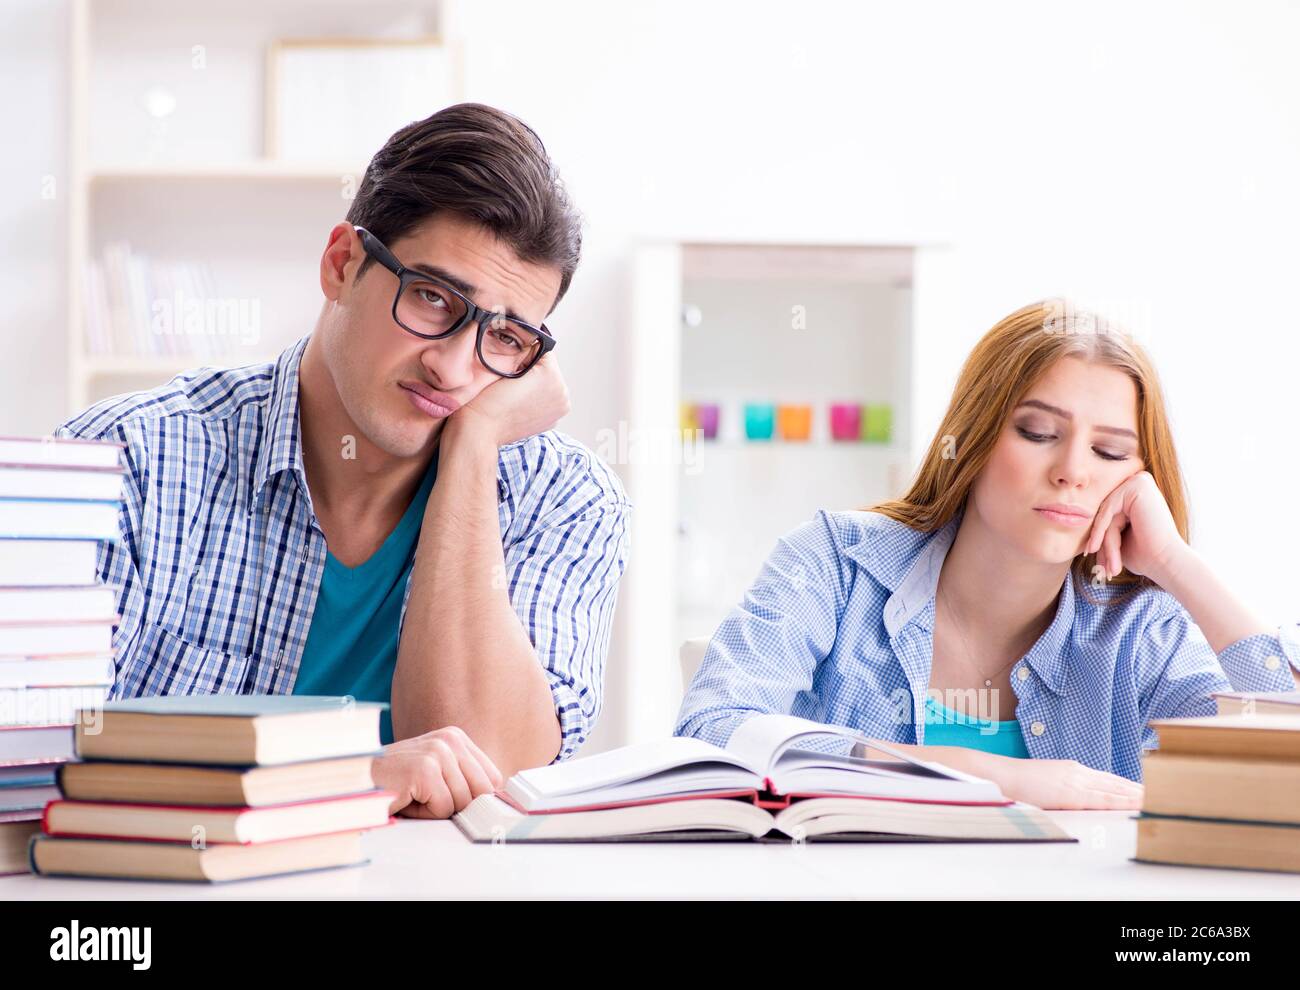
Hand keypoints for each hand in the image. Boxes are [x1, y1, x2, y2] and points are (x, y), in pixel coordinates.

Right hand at [371, 726, 504, 818]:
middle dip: (456, 805)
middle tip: (426, 796)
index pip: (492, 778)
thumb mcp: (438, 775)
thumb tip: (498, 801)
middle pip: (481, 792)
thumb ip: (466, 781)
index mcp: (455, 737)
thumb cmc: (396, 783)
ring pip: (462, 803)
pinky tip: (406, 798)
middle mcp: (449, 739)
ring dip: (436, 809)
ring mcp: (437, 752)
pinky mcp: (425, 770)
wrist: (356, 783)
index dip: (475, 797)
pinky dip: (424, 813)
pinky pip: (443, 808)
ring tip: (413, 795)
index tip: (452, 799)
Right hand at [451, 353, 569, 447]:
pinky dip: (534, 398)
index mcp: (552, 376)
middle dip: (530, 368)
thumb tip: (529, 345)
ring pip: (546, 383)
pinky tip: (518, 402)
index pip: (541, 350)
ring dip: (533, 383)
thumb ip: (522, 352)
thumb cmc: (486, 399)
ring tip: (512, 391)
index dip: (522, 352)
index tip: (509, 362)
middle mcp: (562, 393)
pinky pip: (545, 399)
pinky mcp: (552, 421)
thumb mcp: (505, 364)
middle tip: (509, 378)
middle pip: (546, 368)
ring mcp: (559, 409)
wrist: (480, 430)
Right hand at [982, 754, 1144, 809]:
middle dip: (1140, 789)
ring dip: (1137, 795)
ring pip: (1115, 789)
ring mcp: (1076, 781)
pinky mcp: (1071, 793)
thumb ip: (1064, 788)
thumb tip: (1076, 798)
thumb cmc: (1018, 782)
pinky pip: (1103, 799)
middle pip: (1117, 782)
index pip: (1109, 779)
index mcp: (1073, 770)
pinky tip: (1136, 803)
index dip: (1129, 785)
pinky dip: (1122, 801)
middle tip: (1165, 793)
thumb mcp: (1047, 782)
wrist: (1001, 775)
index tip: (1147, 790)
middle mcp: (1079, 772)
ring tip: (1158, 799)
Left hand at [1084, 470, 1184, 582]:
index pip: (1106, 512)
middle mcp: (1139, 481)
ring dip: (1105, 541)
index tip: (1091, 557)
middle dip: (1101, 541)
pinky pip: (1108, 510)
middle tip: (1100, 567)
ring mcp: (1139, 480)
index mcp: (1136, 492)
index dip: (1098, 536)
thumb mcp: (1115, 538)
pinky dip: (1101, 531)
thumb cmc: (1144, 554)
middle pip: (1105, 512)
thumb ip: (1101, 525)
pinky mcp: (1138, 485)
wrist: (1166, 562)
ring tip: (1108, 566)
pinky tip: (1095, 548)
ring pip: (1106, 513)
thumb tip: (1071, 517)